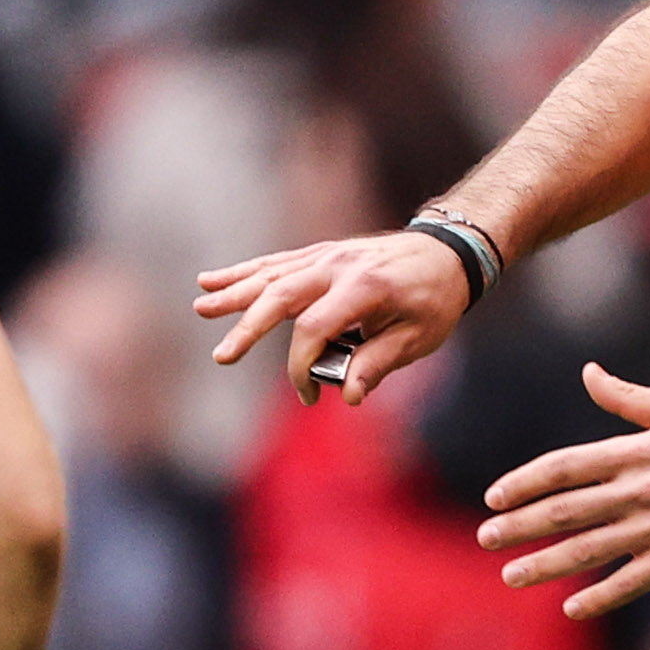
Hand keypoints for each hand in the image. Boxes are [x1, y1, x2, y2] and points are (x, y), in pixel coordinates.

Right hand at [194, 228, 480, 402]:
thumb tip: (351, 397)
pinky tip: (213, 281)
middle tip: (222, 356)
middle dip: (249, 327)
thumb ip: (379, 363)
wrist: (447, 253)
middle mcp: (338, 266)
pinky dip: (244, 272)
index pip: (315, 328)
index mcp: (365, 287)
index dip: (303, 366)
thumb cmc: (434, 300)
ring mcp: (326, 255)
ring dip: (234, 292)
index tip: (309, 396)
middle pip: (282, 295)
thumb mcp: (419, 338)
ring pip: (271, 274)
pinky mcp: (319, 254)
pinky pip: (276, 263)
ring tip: (201, 307)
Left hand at [474, 366, 649, 617]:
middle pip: (564, 510)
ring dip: (544, 564)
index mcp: (635, 453)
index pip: (563, 467)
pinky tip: (571, 607)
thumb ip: (628, 398)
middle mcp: (638, 490)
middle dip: (520, 526)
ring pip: (587, 549)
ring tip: (510, 576)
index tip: (494, 498)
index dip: (524, 482)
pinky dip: (598, 597)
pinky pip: (629, 581)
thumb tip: (588, 372)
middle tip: (486, 538)